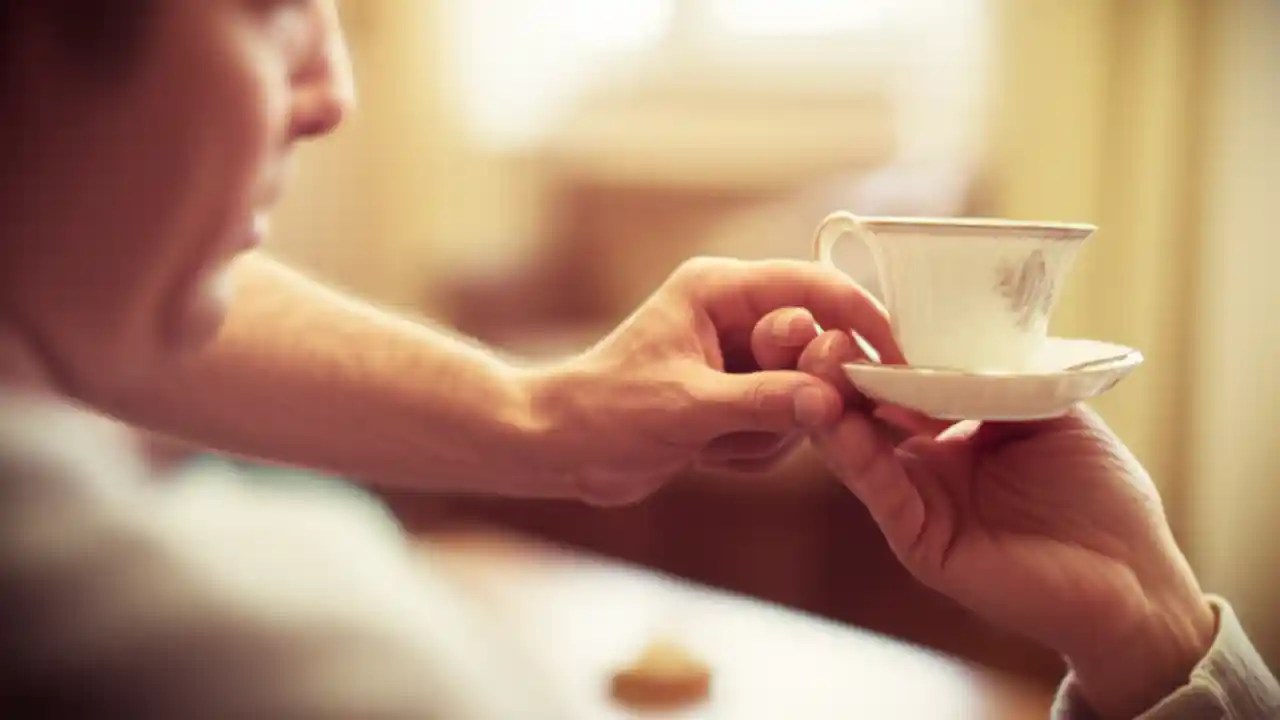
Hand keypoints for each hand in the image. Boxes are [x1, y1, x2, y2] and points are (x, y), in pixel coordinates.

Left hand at [527, 257, 900, 505]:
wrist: (562, 450)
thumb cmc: (606, 411)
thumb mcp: (687, 407)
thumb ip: (763, 401)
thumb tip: (831, 400)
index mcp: (720, 290)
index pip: (814, 288)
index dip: (859, 319)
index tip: (894, 361)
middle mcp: (736, 317)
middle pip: (816, 346)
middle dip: (796, 394)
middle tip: (751, 419)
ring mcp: (740, 359)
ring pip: (804, 394)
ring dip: (766, 432)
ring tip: (710, 444)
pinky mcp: (738, 397)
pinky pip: (782, 425)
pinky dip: (753, 449)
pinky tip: (706, 455)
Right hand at [797, 330, 1213, 718]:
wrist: (1137, 578)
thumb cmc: (1103, 496)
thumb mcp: (1050, 410)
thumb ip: (996, 376)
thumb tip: (942, 335)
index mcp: (952, 434)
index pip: (898, 384)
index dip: (876, 349)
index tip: (852, 314)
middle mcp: (926, 468)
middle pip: (864, 414)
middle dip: (836, 374)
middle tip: (819, 337)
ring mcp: (919, 506)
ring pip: (858, 452)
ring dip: (832, 409)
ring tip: (816, 369)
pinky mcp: (920, 542)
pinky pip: (881, 493)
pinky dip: (855, 457)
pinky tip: (837, 424)